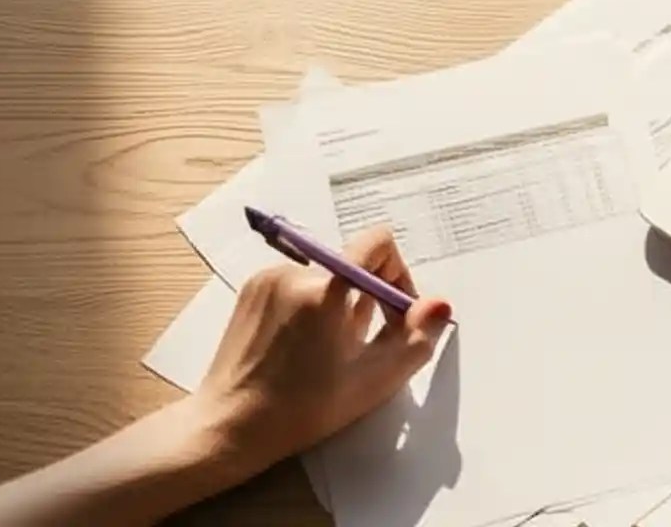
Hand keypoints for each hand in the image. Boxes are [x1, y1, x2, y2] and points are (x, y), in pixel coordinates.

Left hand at [193, 227, 451, 477]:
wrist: (231, 425)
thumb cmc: (302, 409)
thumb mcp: (373, 381)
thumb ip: (415, 339)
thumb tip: (439, 305)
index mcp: (325, 290)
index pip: (377, 244)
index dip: (398, 273)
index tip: (396, 311)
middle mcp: (294, 273)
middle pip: (355, 264)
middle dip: (372, 296)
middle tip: (369, 342)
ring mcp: (268, 279)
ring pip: (328, 275)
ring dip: (344, 303)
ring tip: (334, 349)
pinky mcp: (252, 289)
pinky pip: (299, 283)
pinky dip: (314, 305)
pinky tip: (308, 344)